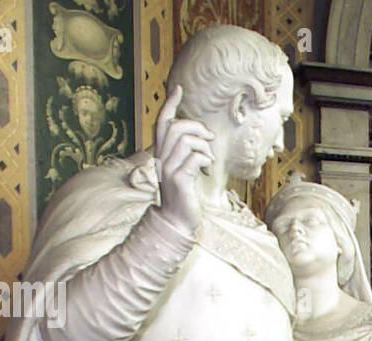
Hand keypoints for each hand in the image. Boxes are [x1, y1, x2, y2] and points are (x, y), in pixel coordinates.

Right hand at [154, 85, 214, 235]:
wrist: (177, 221)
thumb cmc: (184, 195)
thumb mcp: (183, 169)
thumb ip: (186, 152)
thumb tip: (202, 135)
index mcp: (161, 153)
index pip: (161, 122)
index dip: (170, 103)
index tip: (178, 88)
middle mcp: (161, 158)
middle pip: (176, 127)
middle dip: (197, 127)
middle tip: (210, 139)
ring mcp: (168, 169)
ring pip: (187, 141)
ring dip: (204, 147)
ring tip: (208, 160)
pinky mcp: (179, 180)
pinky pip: (195, 158)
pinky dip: (205, 160)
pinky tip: (206, 171)